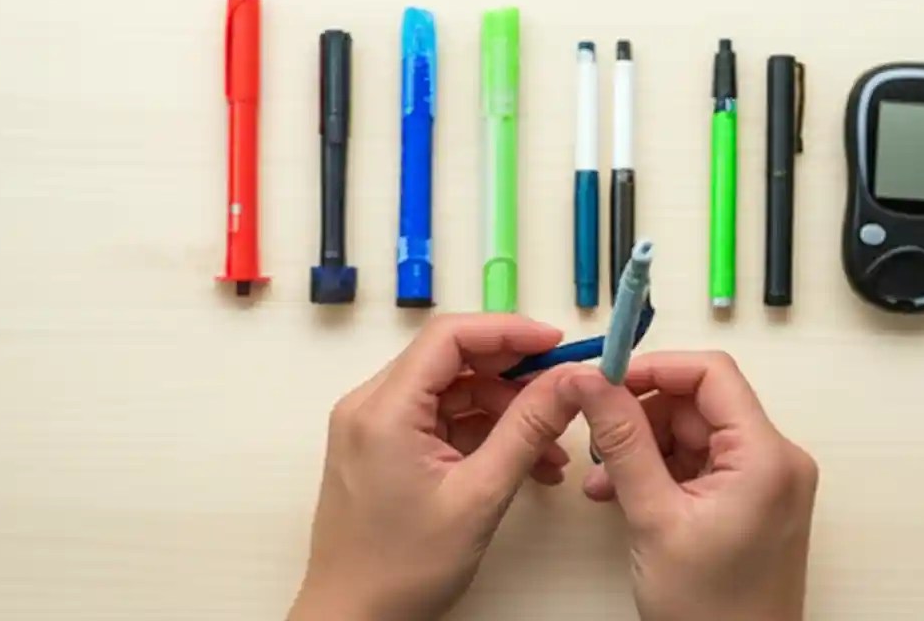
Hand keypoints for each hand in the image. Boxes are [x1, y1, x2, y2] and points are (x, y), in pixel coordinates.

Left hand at [291, 314, 597, 620]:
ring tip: (553, 449)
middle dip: (513, 375)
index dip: (508, 331)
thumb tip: (569, 381)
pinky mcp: (384, 448)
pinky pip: (441, 421)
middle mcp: (370, 407)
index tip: (556, 344)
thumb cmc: (400, 570)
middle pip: (452, 361)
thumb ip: (527, 430)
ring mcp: (375, 428)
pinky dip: (484, 434)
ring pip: (452, 392)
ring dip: (505, 412)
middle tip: (563, 393)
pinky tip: (525, 463)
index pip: (450, 337)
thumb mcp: (480, 496)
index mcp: (383, 410)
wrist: (353, 620)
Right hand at [560, 351, 817, 620]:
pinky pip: (698, 464)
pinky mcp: (749, 502)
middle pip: (698, 404)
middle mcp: (775, 461)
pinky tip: (621, 495)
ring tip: (603, 482)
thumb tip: (592, 381)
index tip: (606, 378)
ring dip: (642, 448)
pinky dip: (658, 472)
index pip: (711, 375)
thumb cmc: (711, 613)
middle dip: (641, 417)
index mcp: (766, 457)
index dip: (655, 368)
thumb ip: (621, 441)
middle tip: (594, 437)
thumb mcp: (653, 517)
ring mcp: (764, 483)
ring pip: (692, 434)